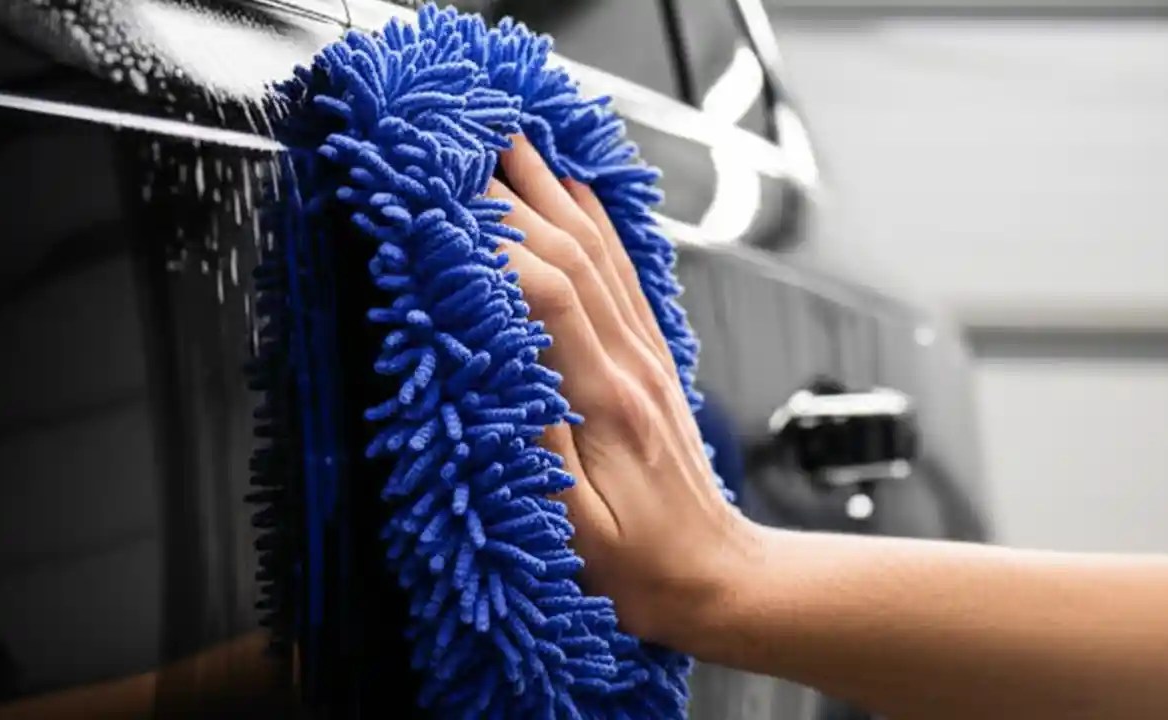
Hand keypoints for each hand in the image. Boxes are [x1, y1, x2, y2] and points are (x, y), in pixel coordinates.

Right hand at [490, 137, 756, 647]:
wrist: (716, 577)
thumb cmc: (640, 570)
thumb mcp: (574, 533)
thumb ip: (538, 451)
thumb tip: (501, 371)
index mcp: (606, 403)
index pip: (548, 293)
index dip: (499, 241)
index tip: (451, 201)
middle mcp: (631, 365)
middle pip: (573, 253)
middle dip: (518, 193)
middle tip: (468, 143)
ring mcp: (647, 359)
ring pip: (601, 253)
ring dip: (556, 192)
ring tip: (516, 143)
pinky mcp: (651, 364)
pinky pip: (626, 276)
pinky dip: (598, 224)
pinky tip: (580, 195)